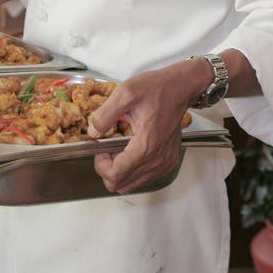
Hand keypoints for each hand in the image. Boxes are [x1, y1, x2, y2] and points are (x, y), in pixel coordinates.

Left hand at [87, 62, 199, 194]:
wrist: (180, 87)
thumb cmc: (156, 88)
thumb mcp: (124, 94)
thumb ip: (104, 115)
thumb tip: (93, 133)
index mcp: (146, 145)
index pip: (115, 175)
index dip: (100, 165)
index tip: (100, 148)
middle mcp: (157, 159)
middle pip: (122, 185)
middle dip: (108, 169)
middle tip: (107, 149)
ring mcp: (165, 163)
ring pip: (132, 185)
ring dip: (120, 171)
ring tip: (118, 149)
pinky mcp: (169, 162)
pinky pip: (145, 178)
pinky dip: (133, 171)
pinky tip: (130, 152)